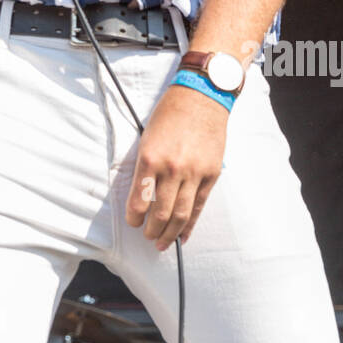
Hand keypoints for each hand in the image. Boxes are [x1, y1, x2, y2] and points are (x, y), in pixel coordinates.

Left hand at [124, 83, 227, 249]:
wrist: (200, 98)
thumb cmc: (169, 115)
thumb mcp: (147, 137)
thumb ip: (144, 167)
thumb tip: (141, 196)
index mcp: (150, 158)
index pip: (138, 200)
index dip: (134, 217)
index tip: (132, 222)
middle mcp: (171, 169)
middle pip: (160, 213)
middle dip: (151, 230)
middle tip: (148, 237)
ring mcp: (193, 173)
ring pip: (180, 214)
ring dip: (170, 234)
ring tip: (162, 243)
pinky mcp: (210, 175)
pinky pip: (199, 206)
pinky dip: (190, 224)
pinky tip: (184, 236)